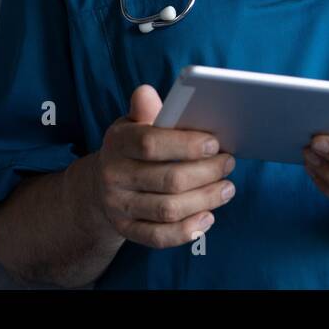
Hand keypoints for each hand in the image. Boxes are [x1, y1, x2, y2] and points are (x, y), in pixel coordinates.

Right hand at [89, 84, 235, 247]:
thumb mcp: (133, 123)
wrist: (101, 184)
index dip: (186, 145)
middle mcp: (114, 176)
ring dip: (205, 199)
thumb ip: (145, 109)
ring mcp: (118, 206)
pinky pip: (159, 237)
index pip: (150, 144)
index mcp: (117, 143)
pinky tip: (208, 216)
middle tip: (228, 163)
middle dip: (206, 173)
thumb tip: (145, 92)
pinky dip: (187, 230)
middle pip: (168, 179)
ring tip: (227, 188)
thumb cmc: (131, 147)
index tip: (214, 143)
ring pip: (168, 209)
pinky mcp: (127, 230)